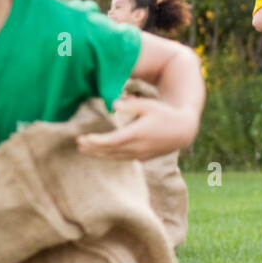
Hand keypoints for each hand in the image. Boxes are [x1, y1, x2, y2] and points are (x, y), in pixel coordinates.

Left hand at [76, 96, 191, 159]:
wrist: (183, 131)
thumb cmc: (165, 114)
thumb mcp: (149, 105)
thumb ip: (131, 104)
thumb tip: (114, 104)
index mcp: (137, 134)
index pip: (111, 141)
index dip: (96, 142)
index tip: (82, 139)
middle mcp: (138, 147)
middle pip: (110, 151)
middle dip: (93, 149)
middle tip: (78, 144)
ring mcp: (141, 154)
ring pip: (115, 157)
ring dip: (99, 154)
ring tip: (85, 150)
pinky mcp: (143, 158)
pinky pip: (123, 158)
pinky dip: (110, 156)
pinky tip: (101, 152)